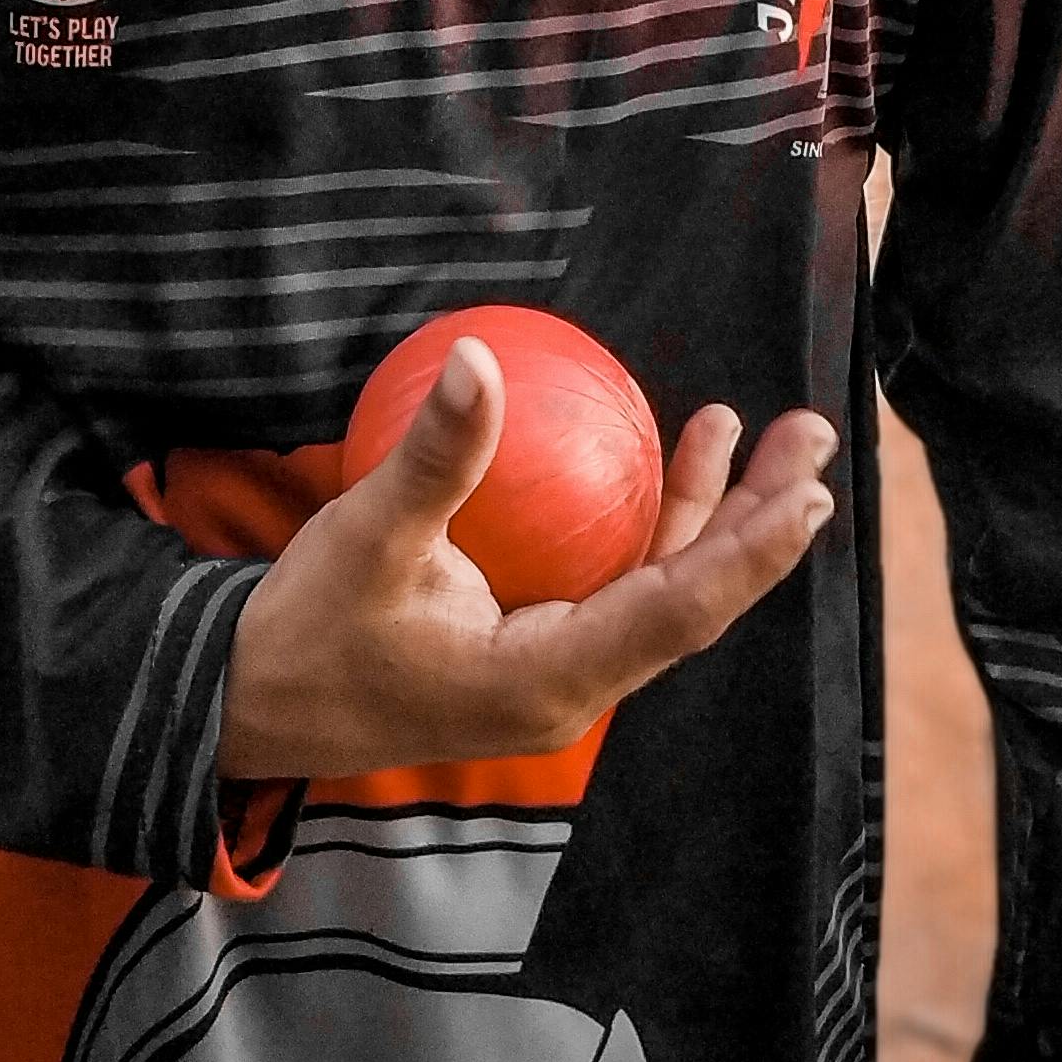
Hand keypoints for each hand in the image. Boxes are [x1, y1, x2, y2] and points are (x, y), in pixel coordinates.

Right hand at [216, 335, 836, 780]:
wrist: (252, 703)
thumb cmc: (307, 631)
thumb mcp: (367, 536)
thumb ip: (436, 456)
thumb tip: (479, 357)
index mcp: (546, 681)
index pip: (675, 611)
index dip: (747, 553)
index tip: (808, 497)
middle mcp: (571, 689)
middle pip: (692, 602)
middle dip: (757, 522)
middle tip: (809, 439)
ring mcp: (558, 674)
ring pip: (663, 591)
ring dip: (713, 515)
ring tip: (754, 432)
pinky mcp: (538, 653)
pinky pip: (618, 586)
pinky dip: (650, 523)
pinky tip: (663, 456)